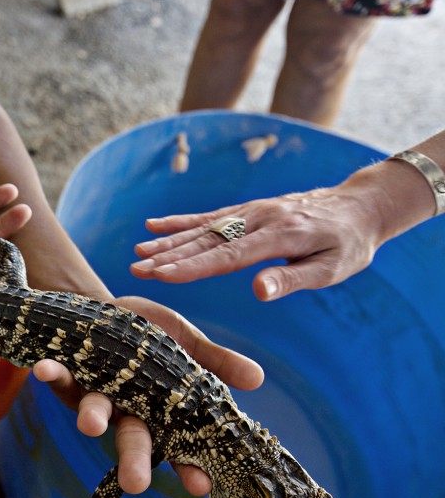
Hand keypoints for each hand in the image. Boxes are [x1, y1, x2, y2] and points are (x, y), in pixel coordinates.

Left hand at [33, 295, 263, 496]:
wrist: (101, 310)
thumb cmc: (148, 334)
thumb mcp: (186, 341)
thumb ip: (216, 360)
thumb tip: (257, 378)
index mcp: (159, 409)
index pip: (177, 445)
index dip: (188, 467)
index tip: (201, 487)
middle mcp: (125, 410)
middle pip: (133, 440)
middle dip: (134, 461)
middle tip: (137, 485)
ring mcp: (94, 395)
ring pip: (95, 412)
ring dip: (91, 418)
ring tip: (90, 426)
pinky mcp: (67, 375)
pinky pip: (58, 376)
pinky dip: (52, 374)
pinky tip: (44, 369)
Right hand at [129, 186, 381, 300]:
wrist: (361, 205)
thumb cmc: (349, 244)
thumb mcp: (331, 267)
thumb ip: (291, 279)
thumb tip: (257, 292)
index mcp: (279, 235)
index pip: (228, 256)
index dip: (192, 267)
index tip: (161, 276)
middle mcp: (258, 218)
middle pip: (207, 240)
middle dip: (169, 256)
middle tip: (137, 269)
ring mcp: (250, 211)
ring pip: (203, 227)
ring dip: (168, 240)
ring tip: (137, 252)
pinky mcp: (247, 210)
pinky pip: (208, 216)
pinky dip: (180, 221)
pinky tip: (155, 225)